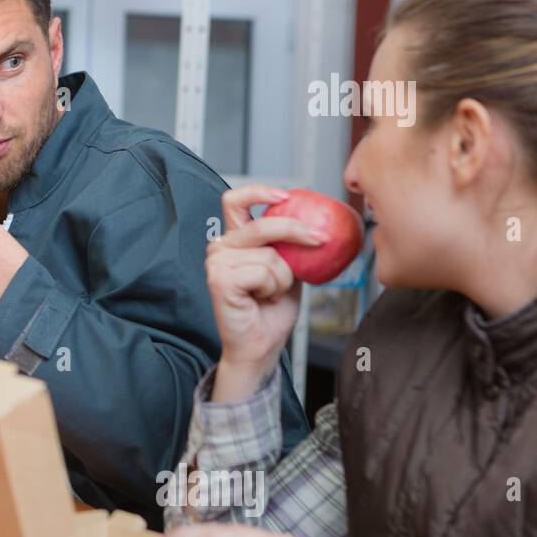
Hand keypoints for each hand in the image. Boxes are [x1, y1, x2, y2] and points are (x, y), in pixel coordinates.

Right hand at [205, 184, 323, 399]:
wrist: (260, 344)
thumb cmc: (271, 311)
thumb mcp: (288, 269)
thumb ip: (291, 246)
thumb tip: (320, 224)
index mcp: (234, 240)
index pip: (235, 201)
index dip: (259, 192)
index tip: (285, 196)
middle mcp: (221, 247)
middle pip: (262, 225)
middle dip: (297, 232)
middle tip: (319, 240)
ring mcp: (216, 262)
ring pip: (269, 255)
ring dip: (282, 277)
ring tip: (271, 292)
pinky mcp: (219, 279)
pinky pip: (262, 272)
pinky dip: (272, 288)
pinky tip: (261, 299)